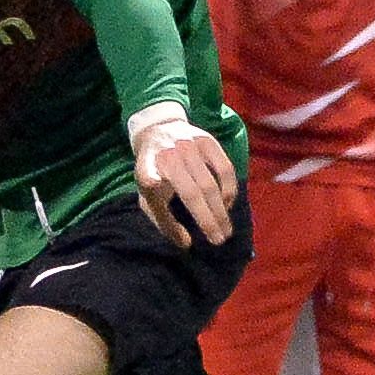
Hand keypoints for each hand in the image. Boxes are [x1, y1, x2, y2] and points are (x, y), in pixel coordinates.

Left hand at [131, 104, 238, 248]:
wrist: (159, 131)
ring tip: (226, 230)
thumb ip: (163, 221)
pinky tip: (228, 205)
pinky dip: (229, 189)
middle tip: (218, 240)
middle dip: (207, 219)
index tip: (157, 187)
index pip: (148, 178)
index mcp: (146, 170)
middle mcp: (167, 156)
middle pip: (191, 192)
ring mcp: (188, 147)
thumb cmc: (155, 172)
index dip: (152, 182)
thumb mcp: (149, 195)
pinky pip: (225, 169)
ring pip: (211, 184)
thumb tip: (186, 244)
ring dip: (221, 211)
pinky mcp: (206, 140)